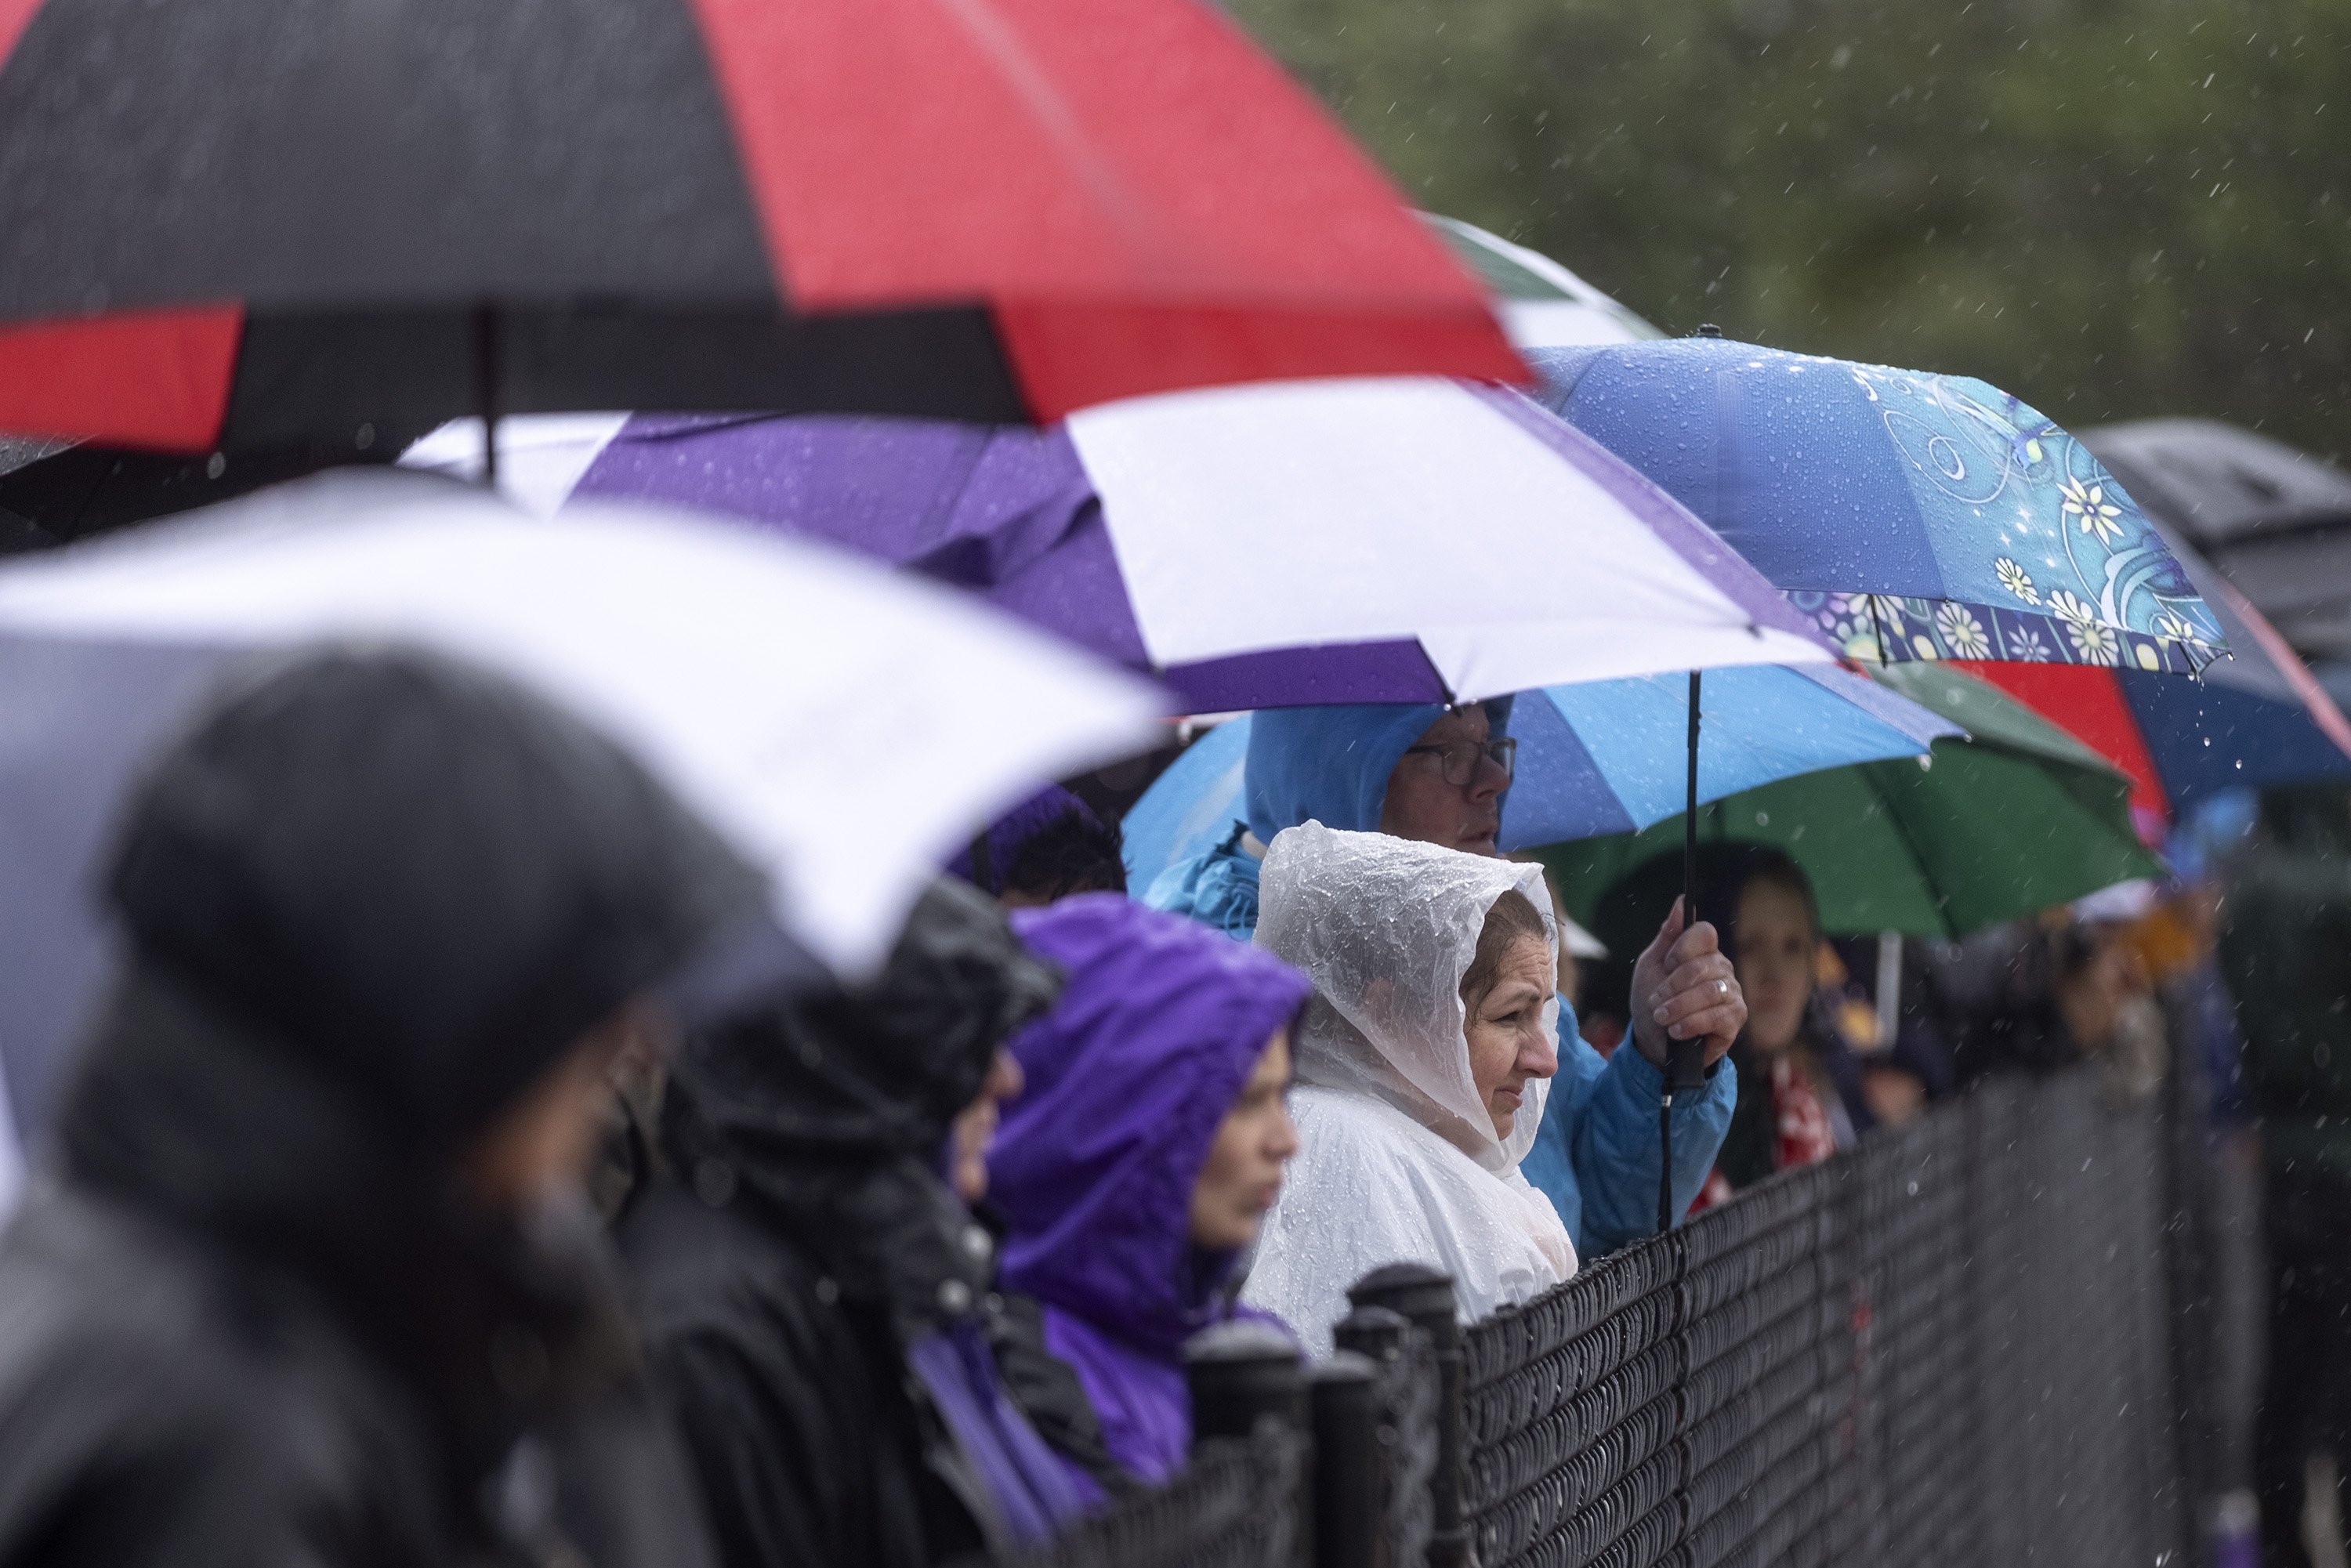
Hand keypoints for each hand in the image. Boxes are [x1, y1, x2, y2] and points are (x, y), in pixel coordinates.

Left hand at [1629, 898, 1743, 1070]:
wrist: (1655, 1041)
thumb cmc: (1653, 1000)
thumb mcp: (1652, 966)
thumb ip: (1668, 935)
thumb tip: (1682, 902)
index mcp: (1703, 951)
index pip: (1704, 933)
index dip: (1682, 949)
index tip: (1665, 965)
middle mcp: (1722, 968)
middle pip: (1703, 965)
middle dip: (1672, 986)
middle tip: (1655, 1001)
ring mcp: (1732, 993)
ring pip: (1710, 992)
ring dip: (1679, 1007)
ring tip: (1662, 1018)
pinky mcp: (1736, 1019)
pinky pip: (1717, 1016)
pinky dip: (1691, 1024)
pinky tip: (1676, 1031)